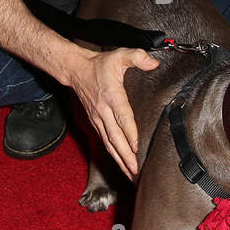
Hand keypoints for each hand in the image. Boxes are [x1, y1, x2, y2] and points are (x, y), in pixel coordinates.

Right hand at [66, 47, 159, 179]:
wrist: (75, 70)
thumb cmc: (100, 64)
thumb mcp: (120, 55)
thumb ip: (137, 57)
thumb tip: (154, 63)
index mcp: (112, 96)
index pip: (122, 117)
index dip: (129, 133)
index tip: (136, 148)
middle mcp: (104, 111)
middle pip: (115, 137)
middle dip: (125, 155)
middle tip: (135, 170)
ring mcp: (98, 119)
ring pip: (109, 143)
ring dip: (119, 160)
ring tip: (130, 174)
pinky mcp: (96, 123)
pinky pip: (105, 141)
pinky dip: (113, 155)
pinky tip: (121, 165)